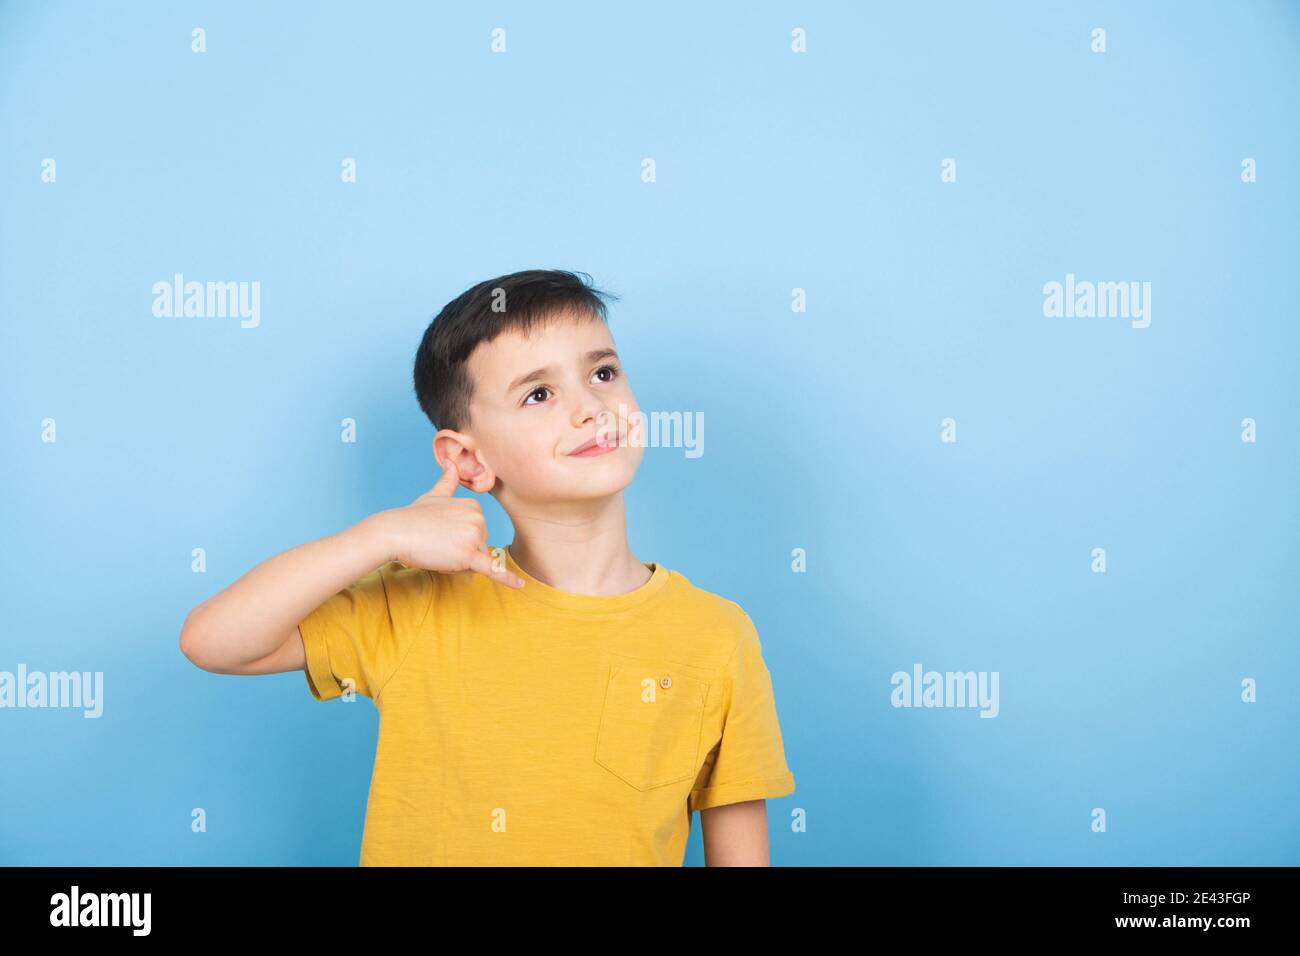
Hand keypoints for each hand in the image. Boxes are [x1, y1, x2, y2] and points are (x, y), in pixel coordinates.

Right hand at [378, 458, 524, 587]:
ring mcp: (474, 536)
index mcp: (475, 506)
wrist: (395, 532)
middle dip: (459, 554)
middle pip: (478, 549)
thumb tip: (450, 462)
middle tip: (436, 544)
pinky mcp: (469, 555)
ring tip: (438, 551)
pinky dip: (506, 578)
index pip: (476, 536)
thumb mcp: (434, 495)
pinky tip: (520, 585)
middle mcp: (479, 519)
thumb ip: (447, 480)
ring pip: (475, 562)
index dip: (458, 541)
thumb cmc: (412, 517)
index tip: (439, 534)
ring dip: (458, 564)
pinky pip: (492, 569)